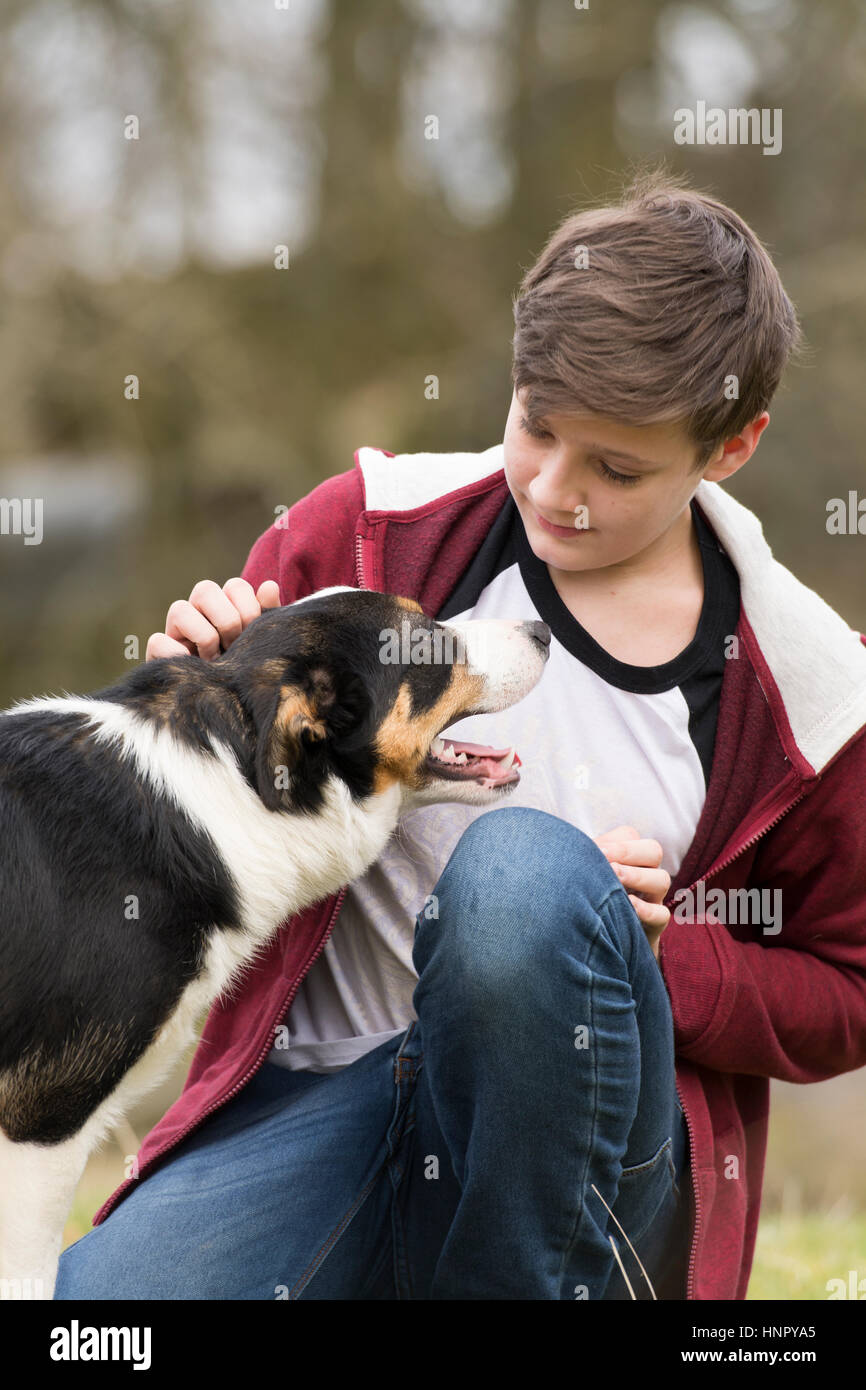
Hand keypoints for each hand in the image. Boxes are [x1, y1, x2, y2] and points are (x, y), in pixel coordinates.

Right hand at [145, 578, 280, 660]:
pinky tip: (196, 671)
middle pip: (205, 589)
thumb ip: (267, 615)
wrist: (221, 702)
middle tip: (234, 648)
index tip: (253, 637)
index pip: (235, 586)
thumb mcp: (258, 641)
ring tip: (215, 661)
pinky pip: (158, 641)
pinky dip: (177, 655)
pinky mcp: (158, 650)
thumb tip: (269, 586)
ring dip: (204, 638)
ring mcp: (175, 628)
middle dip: (227, 621)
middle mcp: (197, 609)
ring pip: (179, 609)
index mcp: (225, 603)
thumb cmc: (243, 666)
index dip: (249, 609)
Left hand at [593, 824, 670, 960]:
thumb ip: (580, 862)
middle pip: (653, 850)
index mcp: (626, 858)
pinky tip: (628, 906)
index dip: (614, 842)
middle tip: (605, 861)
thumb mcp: (582, 878)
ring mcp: (652, 899)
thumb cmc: (583, 902)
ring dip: (638, 876)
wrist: (593, 944)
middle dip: (629, 852)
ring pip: (662, 879)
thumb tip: (572, 851)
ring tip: (615, 877)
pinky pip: (662, 914)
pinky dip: (647, 909)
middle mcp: (643, 874)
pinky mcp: (654, 926)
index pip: (631, 836)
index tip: (594, 849)